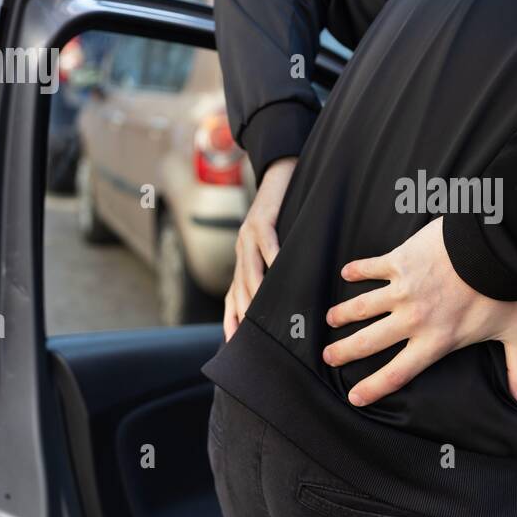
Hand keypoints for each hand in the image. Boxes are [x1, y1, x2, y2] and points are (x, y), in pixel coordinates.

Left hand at [224, 156, 296, 340]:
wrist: (278, 171)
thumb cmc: (283, 212)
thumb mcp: (274, 244)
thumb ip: (274, 268)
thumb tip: (285, 295)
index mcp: (243, 259)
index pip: (232, 297)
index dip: (231, 321)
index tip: (235, 346)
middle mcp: (241, 251)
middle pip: (238, 290)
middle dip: (243, 316)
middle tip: (253, 340)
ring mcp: (248, 235)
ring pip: (250, 271)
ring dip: (255, 294)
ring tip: (264, 316)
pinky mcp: (262, 218)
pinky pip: (267, 242)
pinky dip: (273, 258)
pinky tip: (280, 271)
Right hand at [322, 216, 516, 409]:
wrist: (494, 245)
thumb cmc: (506, 290)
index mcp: (436, 341)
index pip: (397, 374)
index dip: (373, 388)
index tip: (354, 397)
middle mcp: (412, 319)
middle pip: (368, 342)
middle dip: (344, 352)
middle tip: (329, 356)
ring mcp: (402, 289)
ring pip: (361, 306)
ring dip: (343, 314)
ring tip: (330, 319)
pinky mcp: (400, 261)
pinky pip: (370, 267)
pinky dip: (357, 270)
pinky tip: (346, 272)